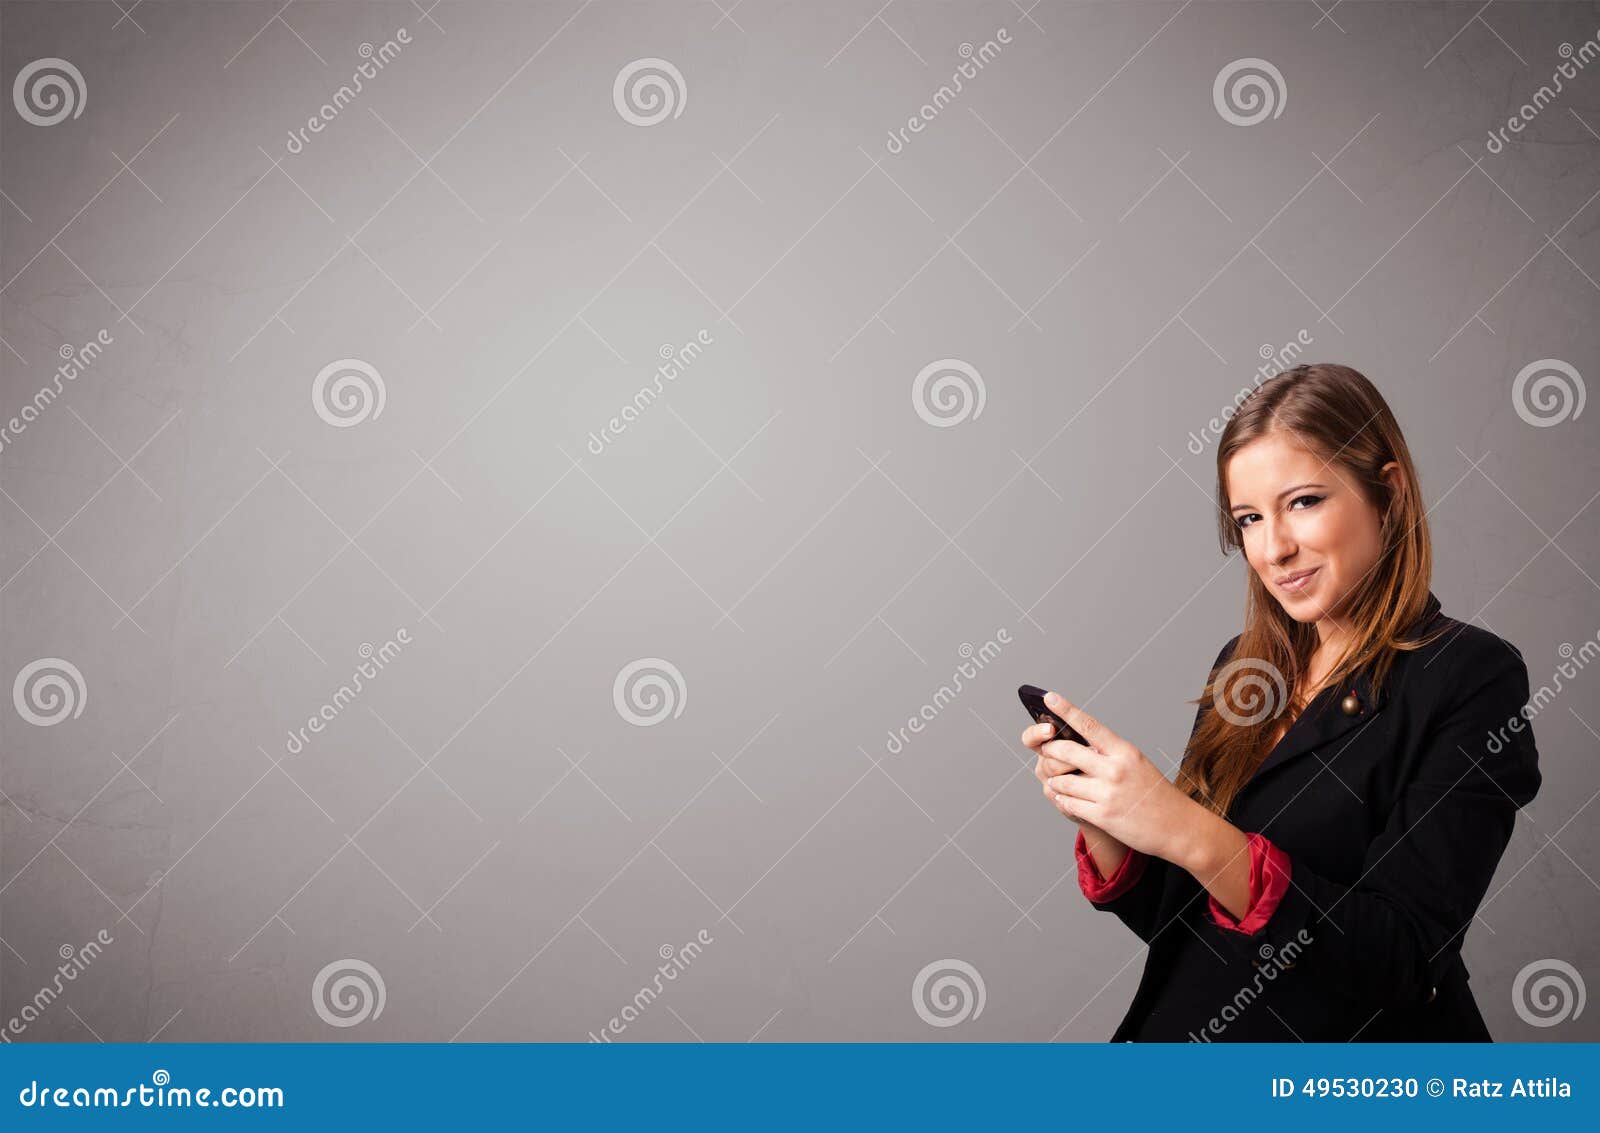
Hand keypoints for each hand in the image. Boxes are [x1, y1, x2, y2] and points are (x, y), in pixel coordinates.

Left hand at [1030, 691, 1197, 861]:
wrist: (1178, 826)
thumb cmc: (1156, 794)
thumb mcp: (1137, 763)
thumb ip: (1110, 753)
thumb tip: (1080, 744)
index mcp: (1124, 752)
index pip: (1089, 726)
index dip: (1066, 710)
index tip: (1049, 698)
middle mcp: (1115, 770)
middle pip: (1067, 751)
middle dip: (1050, 750)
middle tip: (1045, 750)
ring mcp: (1107, 794)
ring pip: (1062, 780)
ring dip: (1055, 780)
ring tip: (1057, 781)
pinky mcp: (1102, 816)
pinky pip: (1068, 803)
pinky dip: (1063, 800)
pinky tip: (1066, 798)